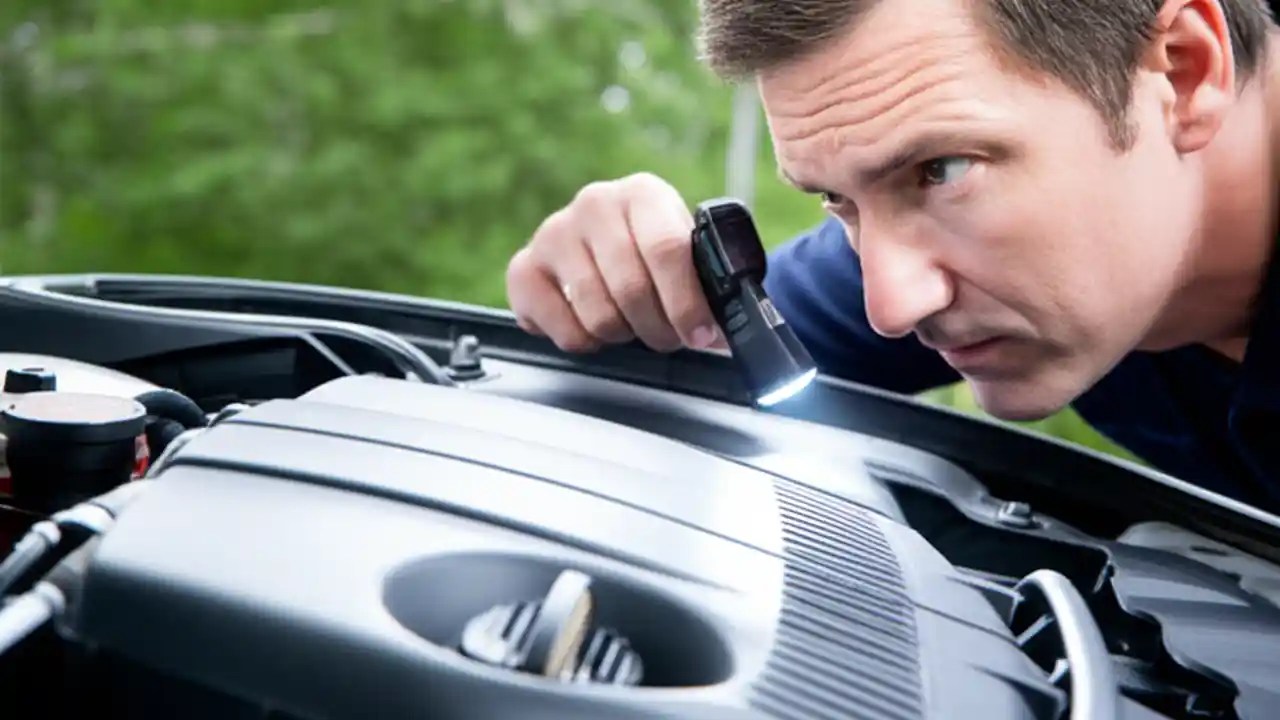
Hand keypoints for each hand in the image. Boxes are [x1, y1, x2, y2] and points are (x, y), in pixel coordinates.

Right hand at [506, 172, 724, 352]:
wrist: (610, 245)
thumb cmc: (657, 255)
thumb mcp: (690, 255)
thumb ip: (710, 285)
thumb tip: (726, 334)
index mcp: (643, 193)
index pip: (666, 249)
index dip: (687, 302)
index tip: (701, 334)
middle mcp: (595, 203)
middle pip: (631, 289)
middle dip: (658, 328)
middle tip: (668, 336)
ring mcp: (554, 232)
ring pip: (598, 315)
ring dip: (623, 335)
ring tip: (630, 324)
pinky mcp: (524, 267)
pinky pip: (564, 330)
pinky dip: (585, 342)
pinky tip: (593, 323)